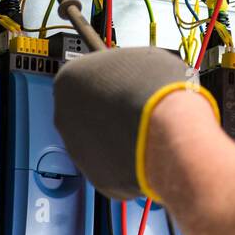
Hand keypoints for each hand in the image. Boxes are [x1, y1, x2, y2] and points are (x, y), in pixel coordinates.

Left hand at [53, 46, 218, 199]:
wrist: (169, 134)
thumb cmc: (155, 92)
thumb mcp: (142, 58)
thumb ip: (125, 67)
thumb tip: (134, 73)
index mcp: (69, 79)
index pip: (81, 78)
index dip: (107, 81)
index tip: (121, 84)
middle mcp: (65, 116)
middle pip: (85, 112)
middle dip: (109, 111)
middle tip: (135, 107)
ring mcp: (78, 150)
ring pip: (98, 141)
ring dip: (117, 137)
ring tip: (146, 130)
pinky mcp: (97, 177)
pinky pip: (112, 166)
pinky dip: (127, 161)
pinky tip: (146, 151)